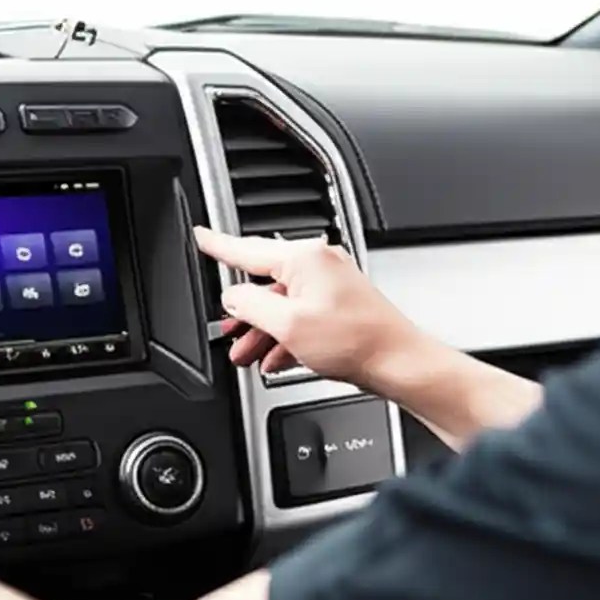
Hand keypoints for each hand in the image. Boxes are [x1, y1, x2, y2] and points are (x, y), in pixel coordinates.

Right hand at [195, 227, 418, 384]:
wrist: (398, 363)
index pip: (247, 248)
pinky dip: (283, 337)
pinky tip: (275, 359)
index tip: (200, 236)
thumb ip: (250, 306)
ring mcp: (329, 285)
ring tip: (246, 354)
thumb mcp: (287, 325)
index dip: (218, 245)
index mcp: (304, 259)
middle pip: (263, 282)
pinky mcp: (338, 306)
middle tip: (226, 330)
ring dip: (261, 331)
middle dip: (242, 312)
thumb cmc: (356, 341)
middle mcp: (317, 265)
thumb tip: (232, 298)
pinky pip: (298, 317)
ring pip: (280, 304)